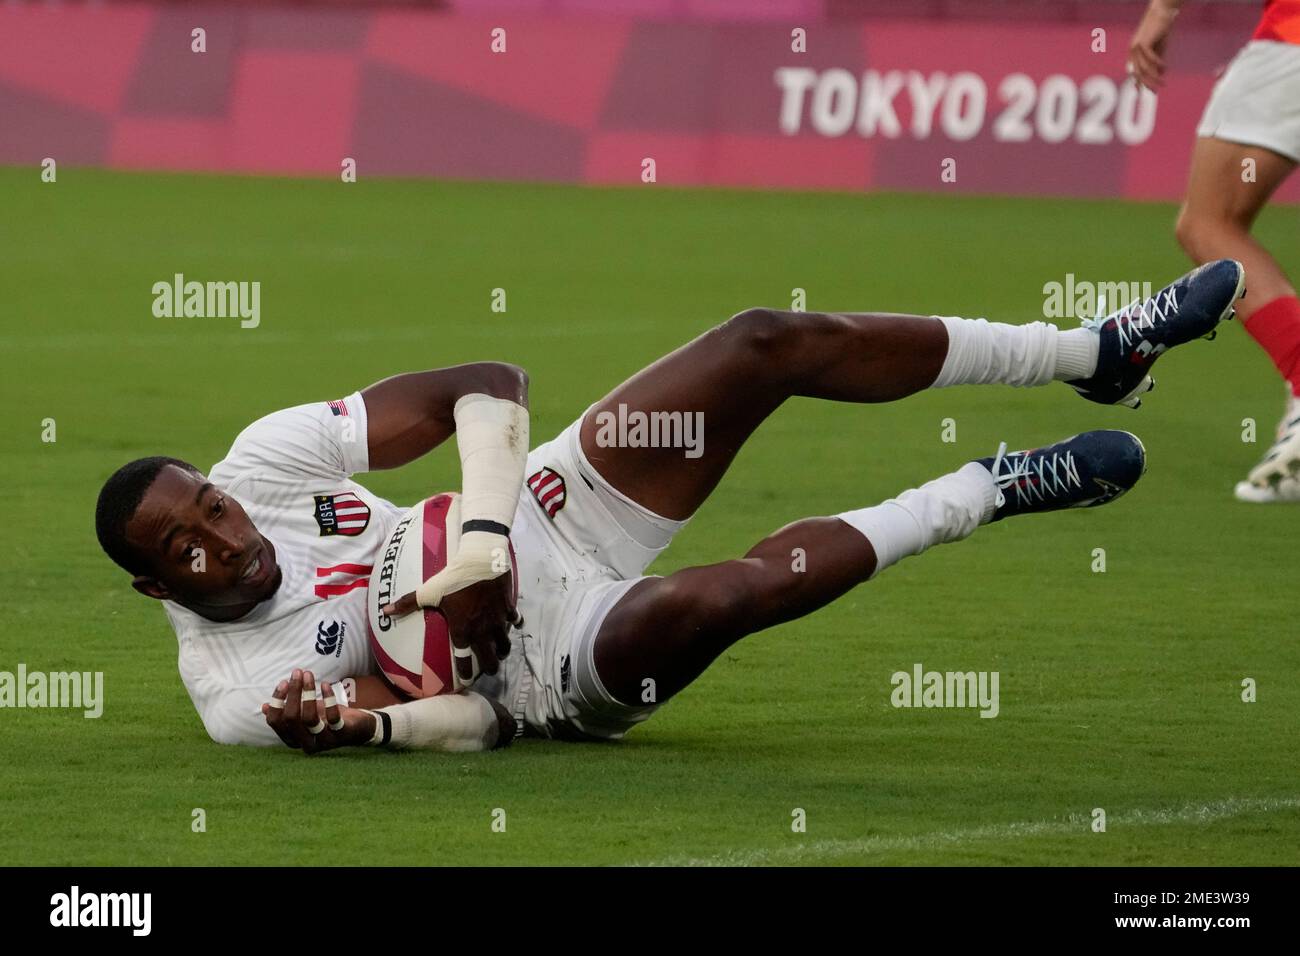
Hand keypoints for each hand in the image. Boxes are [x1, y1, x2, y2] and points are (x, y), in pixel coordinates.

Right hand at [262, 669, 375, 753]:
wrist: (357, 729)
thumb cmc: (326, 720)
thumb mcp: (304, 715)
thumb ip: (286, 712)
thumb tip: (263, 707)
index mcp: (293, 739)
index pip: (275, 722)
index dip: (276, 702)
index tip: (283, 682)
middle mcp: (305, 744)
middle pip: (291, 718)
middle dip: (292, 693)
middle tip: (297, 673)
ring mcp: (323, 741)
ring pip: (308, 718)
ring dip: (307, 692)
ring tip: (308, 675)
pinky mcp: (341, 735)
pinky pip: (332, 717)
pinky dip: (328, 698)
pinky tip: (325, 685)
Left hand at [384, 574, 520, 681]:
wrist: (480, 559)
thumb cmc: (453, 577)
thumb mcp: (429, 590)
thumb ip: (408, 603)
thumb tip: (385, 610)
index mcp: (463, 629)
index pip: (465, 659)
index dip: (466, 673)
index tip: (466, 681)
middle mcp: (482, 629)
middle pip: (491, 658)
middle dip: (490, 667)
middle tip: (488, 669)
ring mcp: (497, 619)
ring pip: (505, 643)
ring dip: (502, 649)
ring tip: (499, 650)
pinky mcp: (508, 607)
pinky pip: (514, 620)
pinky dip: (512, 623)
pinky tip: (511, 622)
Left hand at [1127, 0, 1178, 89]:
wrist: (1162, 12)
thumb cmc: (1161, 30)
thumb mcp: (1159, 49)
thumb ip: (1157, 61)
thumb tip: (1160, 74)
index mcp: (1134, 53)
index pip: (1133, 71)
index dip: (1136, 82)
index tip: (1140, 92)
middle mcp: (1132, 51)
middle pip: (1138, 73)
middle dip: (1146, 83)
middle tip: (1154, 92)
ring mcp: (1136, 47)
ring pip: (1144, 68)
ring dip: (1154, 77)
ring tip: (1162, 83)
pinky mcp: (1143, 42)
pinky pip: (1150, 58)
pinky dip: (1158, 64)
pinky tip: (1165, 67)